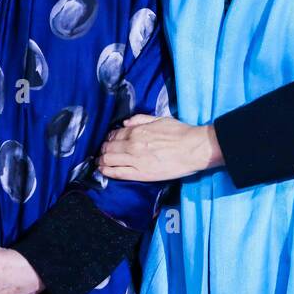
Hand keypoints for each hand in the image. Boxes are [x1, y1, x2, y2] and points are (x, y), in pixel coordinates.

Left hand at [98, 114, 222, 181]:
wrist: (193, 148)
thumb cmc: (180, 132)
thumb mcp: (159, 119)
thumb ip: (140, 119)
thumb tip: (124, 123)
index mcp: (136, 131)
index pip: (114, 134)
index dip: (109, 138)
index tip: (108, 142)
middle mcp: (132, 145)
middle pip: (108, 148)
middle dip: (103, 150)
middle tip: (102, 153)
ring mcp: (135, 160)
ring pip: (109, 160)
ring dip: (101, 161)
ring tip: (100, 162)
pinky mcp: (141, 174)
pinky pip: (118, 173)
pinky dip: (107, 171)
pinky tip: (102, 171)